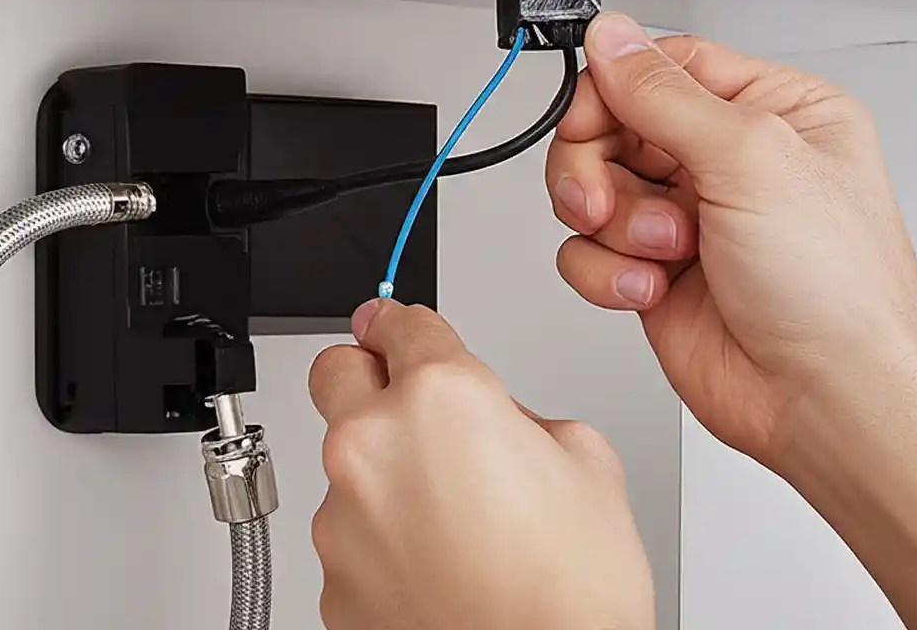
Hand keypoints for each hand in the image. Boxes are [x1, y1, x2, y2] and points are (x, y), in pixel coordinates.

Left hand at [308, 300, 653, 629]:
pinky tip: (435, 562)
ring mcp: (341, 515)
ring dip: (384, 470)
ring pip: (345, 462)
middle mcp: (373, 446)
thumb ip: (522, 415)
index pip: (401, 323)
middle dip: (366, 373)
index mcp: (440, 397)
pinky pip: (348, 532)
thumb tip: (495, 418)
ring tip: (453, 519)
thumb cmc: (571, 592)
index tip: (399, 326)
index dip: (406, 322)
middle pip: (333, 370)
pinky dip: (380, 536)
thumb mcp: (586, 461)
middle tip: (407, 401)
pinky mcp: (330, 575)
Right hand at [548, 13, 916, 629]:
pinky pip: (586, 253)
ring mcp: (686, 221)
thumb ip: (664, 93)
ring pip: (590, 192)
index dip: (612, 89)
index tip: (589, 116)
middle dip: (596, 166)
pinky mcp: (653, 276)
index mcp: (769, 112)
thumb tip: (610, 39)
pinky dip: (604, 273)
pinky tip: (649, 289)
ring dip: (612, 226)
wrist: (828, 400)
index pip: (661, 68)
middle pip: (611, 128)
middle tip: (604, 198)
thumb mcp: (750, 157)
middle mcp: (725, 163)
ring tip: (662, 251)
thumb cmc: (834, 289)